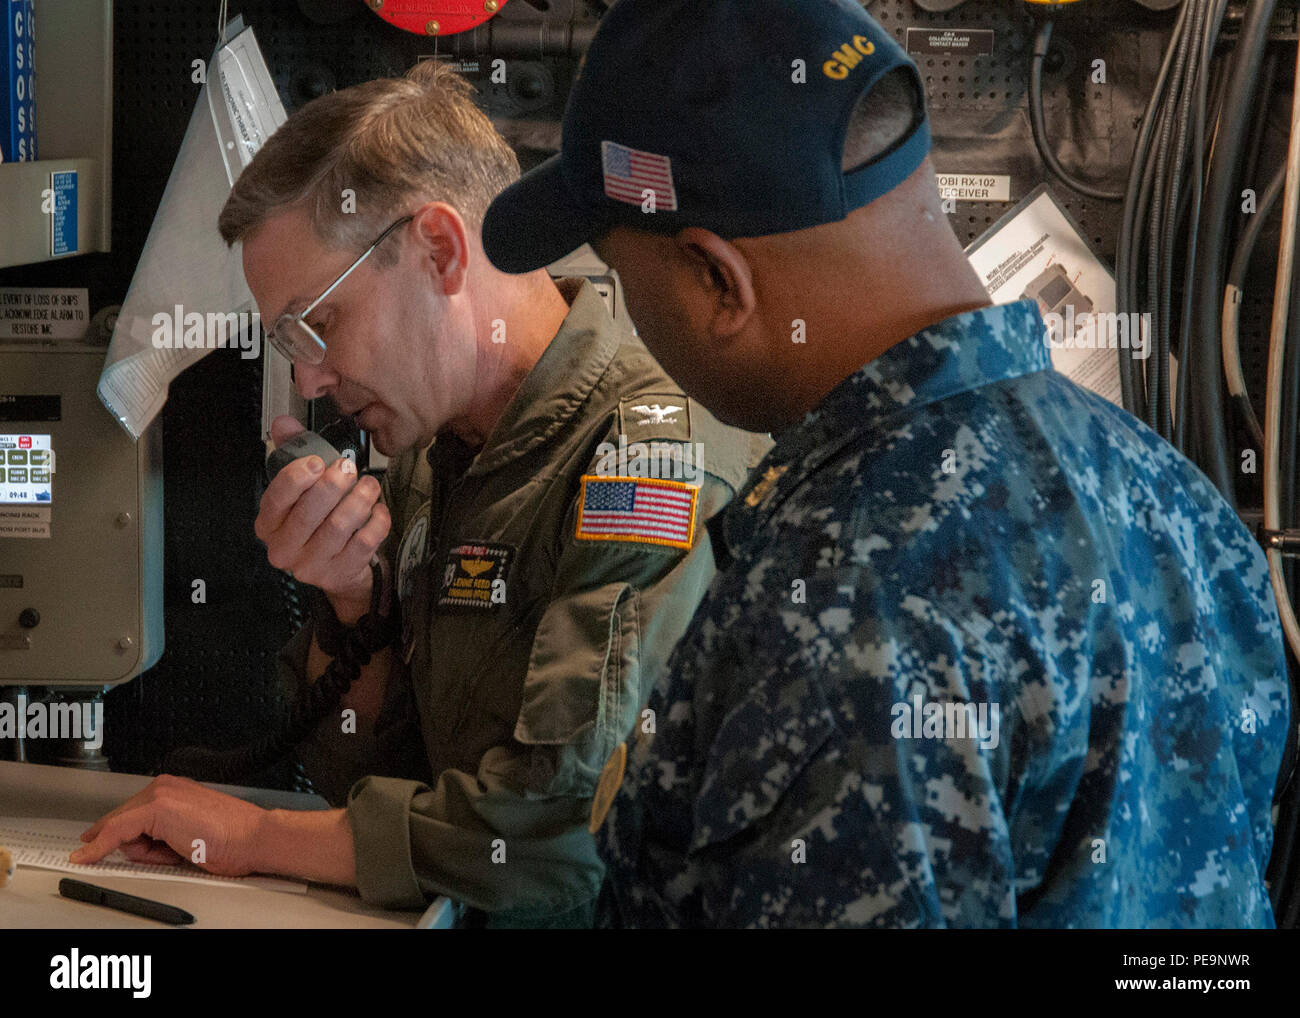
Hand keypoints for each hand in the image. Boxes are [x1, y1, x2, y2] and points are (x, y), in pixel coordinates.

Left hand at [70, 775, 268, 876]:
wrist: (254, 838)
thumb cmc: (234, 839)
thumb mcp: (189, 835)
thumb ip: (163, 834)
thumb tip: (139, 846)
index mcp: (175, 789)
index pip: (131, 813)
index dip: (109, 832)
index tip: (88, 842)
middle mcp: (166, 786)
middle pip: (122, 820)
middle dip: (137, 846)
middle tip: (176, 852)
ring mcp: (161, 794)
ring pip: (122, 828)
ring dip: (143, 851)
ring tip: (181, 850)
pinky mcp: (157, 808)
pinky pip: (115, 830)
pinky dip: (99, 845)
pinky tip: (87, 854)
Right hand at [256, 415, 390, 623]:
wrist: (337, 568)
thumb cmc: (315, 522)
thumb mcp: (300, 488)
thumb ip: (291, 451)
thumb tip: (283, 423)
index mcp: (269, 524)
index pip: (275, 499)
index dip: (297, 478)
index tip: (318, 462)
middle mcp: (285, 548)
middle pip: (308, 514)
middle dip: (333, 486)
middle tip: (348, 468)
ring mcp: (312, 565)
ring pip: (338, 527)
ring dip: (359, 500)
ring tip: (369, 485)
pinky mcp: (340, 573)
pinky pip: (363, 543)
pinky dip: (376, 522)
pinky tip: (378, 509)